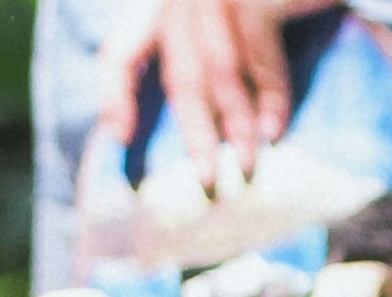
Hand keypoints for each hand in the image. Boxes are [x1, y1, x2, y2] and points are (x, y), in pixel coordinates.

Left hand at [119, 0, 299, 189]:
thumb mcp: (225, 15)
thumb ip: (197, 48)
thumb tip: (197, 116)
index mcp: (165, 1)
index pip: (120, 50)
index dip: (115, 95)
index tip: (120, 138)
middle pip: (180, 76)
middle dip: (196, 135)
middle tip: (206, 183)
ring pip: (220, 75)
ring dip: (238, 126)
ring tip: (248, 167)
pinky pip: (260, 60)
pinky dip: (272, 98)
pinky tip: (276, 132)